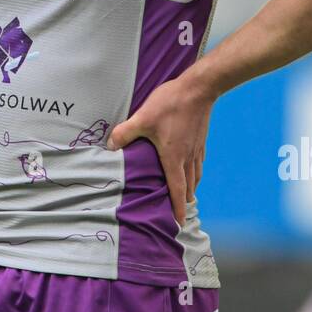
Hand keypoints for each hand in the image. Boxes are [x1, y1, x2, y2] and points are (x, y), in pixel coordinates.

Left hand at [106, 74, 215, 225]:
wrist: (199, 88)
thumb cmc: (171, 104)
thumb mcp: (143, 118)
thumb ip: (125, 133)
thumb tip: (110, 147)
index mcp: (174, 157)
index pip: (176, 189)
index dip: (177, 207)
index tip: (179, 223)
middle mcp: (188, 157)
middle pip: (188, 185)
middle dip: (184, 201)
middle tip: (180, 213)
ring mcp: (196, 148)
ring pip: (195, 174)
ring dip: (191, 187)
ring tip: (187, 194)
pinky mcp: (201, 138)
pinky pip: (199, 161)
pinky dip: (195, 171)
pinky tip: (192, 167)